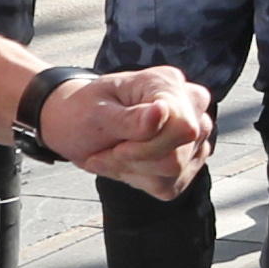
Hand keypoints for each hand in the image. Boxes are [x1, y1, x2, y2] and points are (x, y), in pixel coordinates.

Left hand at [38, 65, 213, 199]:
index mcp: (167, 83)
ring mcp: (192, 134)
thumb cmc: (83, 113)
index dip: (148, 146)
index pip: (182, 128)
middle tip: (107, 150)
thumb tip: (162, 111)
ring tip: (112, 155)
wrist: (76, 127)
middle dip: (135, 160)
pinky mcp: (187, 160)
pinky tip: (125, 163)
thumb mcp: (96, 114)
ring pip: (175, 171)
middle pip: (178, 155)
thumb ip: (130, 118)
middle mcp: (189, 105)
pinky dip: (139, 180)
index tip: (117, 146)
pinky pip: (170, 184)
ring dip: (134, 170)